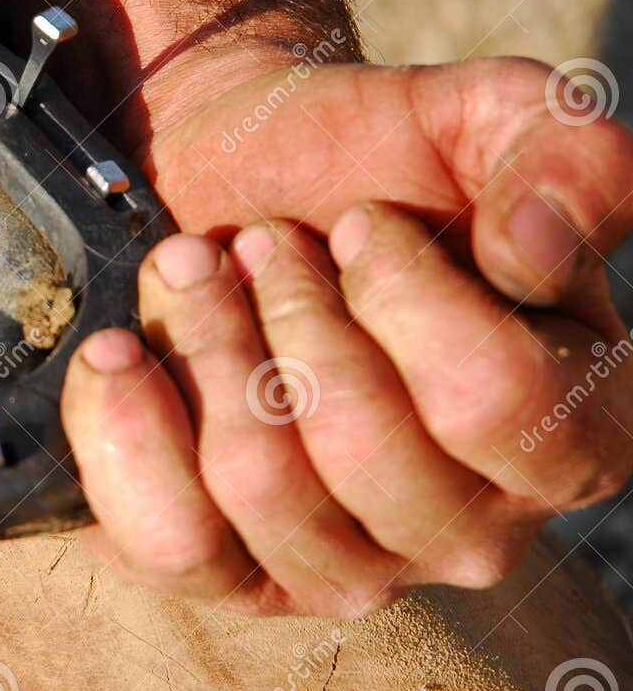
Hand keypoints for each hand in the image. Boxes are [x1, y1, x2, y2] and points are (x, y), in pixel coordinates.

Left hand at [62, 52, 632, 615]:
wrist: (224, 177)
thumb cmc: (367, 160)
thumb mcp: (489, 117)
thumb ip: (568, 156)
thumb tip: (535, 253)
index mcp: (572, 434)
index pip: (494, 400)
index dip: (403, 293)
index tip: (357, 221)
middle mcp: (467, 529)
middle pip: (362, 450)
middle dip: (287, 310)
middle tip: (264, 242)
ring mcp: (342, 566)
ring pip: (259, 486)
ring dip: (205, 343)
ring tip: (195, 273)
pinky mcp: (222, 573)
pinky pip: (167, 541)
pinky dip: (123, 428)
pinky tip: (118, 350)